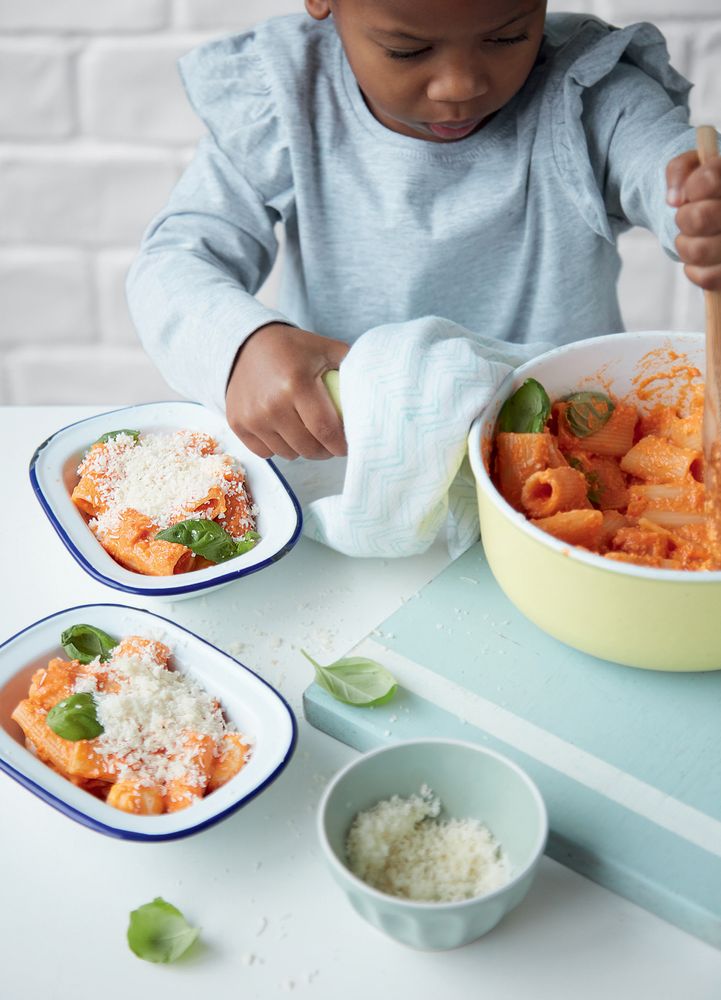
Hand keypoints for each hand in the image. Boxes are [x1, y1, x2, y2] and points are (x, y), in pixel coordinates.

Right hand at [226, 323, 348, 459]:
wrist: (244, 344)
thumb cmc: (292, 349)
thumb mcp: (324, 348)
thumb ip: (352, 365)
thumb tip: (379, 388)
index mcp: (297, 384)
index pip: (326, 430)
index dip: (341, 445)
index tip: (348, 445)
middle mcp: (272, 404)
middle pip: (308, 448)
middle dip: (326, 451)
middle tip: (331, 443)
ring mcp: (252, 417)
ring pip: (289, 454)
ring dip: (303, 450)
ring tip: (308, 434)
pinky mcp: (238, 424)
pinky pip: (266, 453)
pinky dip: (279, 447)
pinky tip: (285, 431)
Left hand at [667, 146, 720, 290]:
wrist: (715, 212)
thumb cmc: (704, 190)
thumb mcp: (691, 167)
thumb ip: (679, 171)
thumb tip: (674, 199)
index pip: (709, 180)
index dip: (692, 188)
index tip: (692, 191)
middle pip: (700, 218)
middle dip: (683, 218)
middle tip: (687, 217)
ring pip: (699, 251)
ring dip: (684, 245)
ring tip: (692, 238)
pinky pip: (708, 278)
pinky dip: (694, 271)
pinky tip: (699, 260)